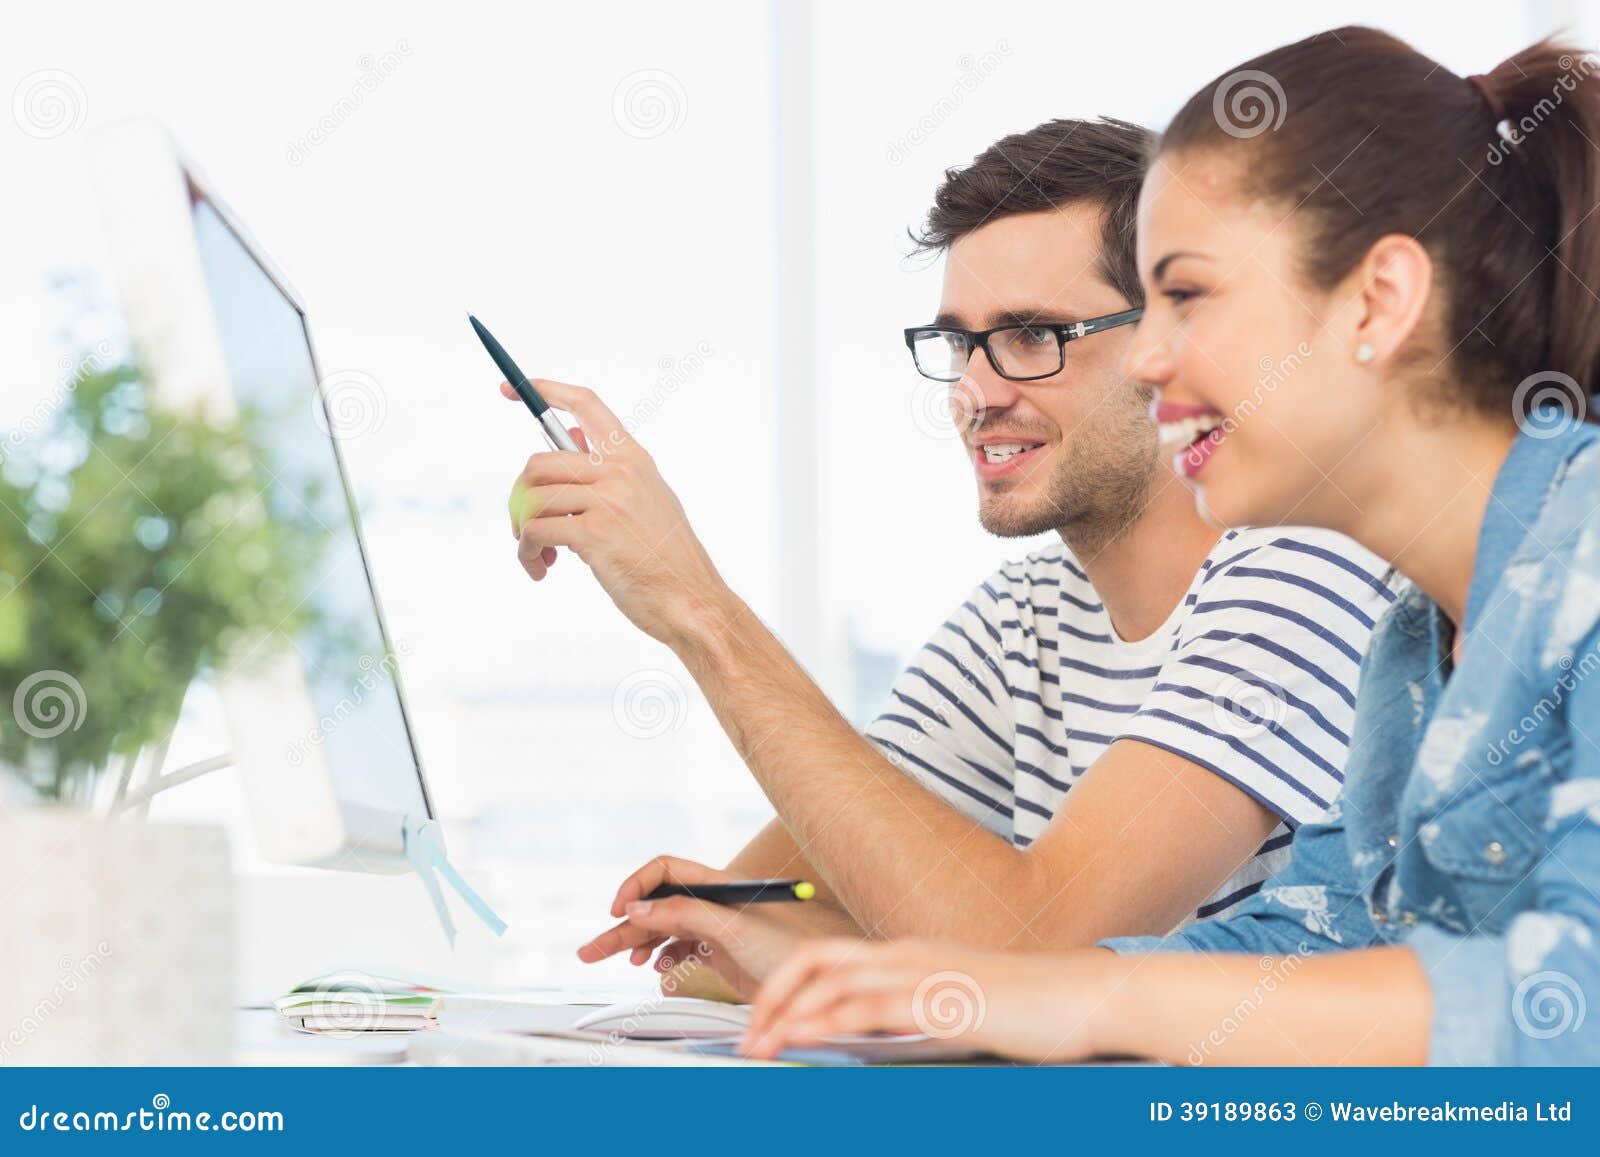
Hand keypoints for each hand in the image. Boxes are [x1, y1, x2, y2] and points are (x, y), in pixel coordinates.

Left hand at [501, 379, 731, 646]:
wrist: (691, 599)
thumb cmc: (668, 559)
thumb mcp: (647, 500)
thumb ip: (610, 471)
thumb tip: (568, 436)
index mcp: (634, 459)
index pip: (586, 405)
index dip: (545, 390)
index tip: (511, 388)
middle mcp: (620, 472)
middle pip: (539, 462)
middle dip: (520, 497)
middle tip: (525, 527)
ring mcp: (608, 500)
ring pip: (532, 498)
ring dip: (522, 531)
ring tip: (538, 555)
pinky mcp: (594, 533)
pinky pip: (535, 530)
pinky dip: (527, 552)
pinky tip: (541, 569)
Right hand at [576, 855, 807, 1001]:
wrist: (818, 987)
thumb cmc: (789, 948)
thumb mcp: (733, 927)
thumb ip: (684, 913)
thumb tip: (636, 908)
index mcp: (718, 885)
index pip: (666, 871)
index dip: (638, 886)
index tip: (619, 911)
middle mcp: (714, 903)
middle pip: (657, 907)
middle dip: (622, 927)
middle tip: (589, 951)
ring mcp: (716, 929)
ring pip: (664, 931)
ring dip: (636, 944)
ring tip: (615, 960)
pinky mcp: (721, 954)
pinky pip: (680, 950)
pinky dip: (662, 957)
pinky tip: (656, 968)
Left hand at [740, 939, 1121, 1061]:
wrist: (1083, 997)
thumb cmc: (1029, 1009)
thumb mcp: (957, 1007)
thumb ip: (913, 1016)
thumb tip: (869, 1040)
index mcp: (907, 953)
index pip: (826, 957)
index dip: (785, 984)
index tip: (761, 1019)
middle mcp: (907, 955)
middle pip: (815, 960)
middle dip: (771, 995)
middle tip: (746, 1035)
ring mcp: (924, 975)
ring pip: (834, 982)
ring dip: (788, 1014)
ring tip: (761, 1046)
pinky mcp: (942, 1002)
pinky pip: (872, 1008)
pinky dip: (831, 1021)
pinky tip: (807, 1037)